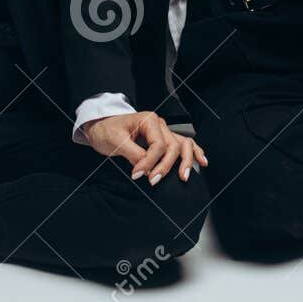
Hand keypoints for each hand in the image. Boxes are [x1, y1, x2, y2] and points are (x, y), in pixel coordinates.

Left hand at [83, 111, 207, 184]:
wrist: (100, 128)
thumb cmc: (106, 131)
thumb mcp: (116, 142)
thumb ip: (133, 154)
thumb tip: (146, 169)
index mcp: (148, 120)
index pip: (157, 144)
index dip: (150, 161)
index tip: (138, 175)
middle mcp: (160, 124)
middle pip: (172, 146)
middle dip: (165, 166)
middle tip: (153, 181)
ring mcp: (164, 132)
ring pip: (183, 145)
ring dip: (185, 161)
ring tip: (184, 176)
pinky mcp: (164, 140)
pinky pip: (184, 144)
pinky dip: (194, 152)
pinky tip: (201, 161)